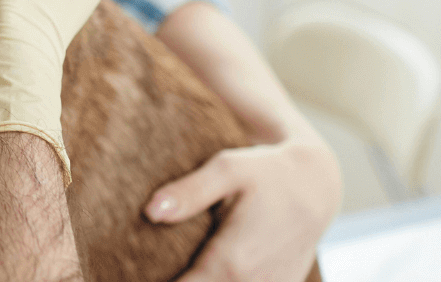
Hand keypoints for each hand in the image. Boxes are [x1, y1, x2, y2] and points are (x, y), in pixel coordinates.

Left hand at [146, 137, 340, 280]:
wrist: (317, 184)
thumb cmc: (265, 172)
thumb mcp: (227, 169)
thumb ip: (189, 192)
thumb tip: (151, 212)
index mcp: (231, 263)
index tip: (123, 274)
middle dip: (172, 280)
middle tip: (139, 268)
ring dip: (196, 281)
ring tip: (168, 266)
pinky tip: (197, 269)